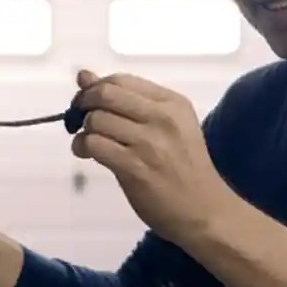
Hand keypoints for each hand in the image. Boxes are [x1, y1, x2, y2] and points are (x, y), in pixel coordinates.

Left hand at [71, 70, 231, 243]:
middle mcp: (163, 117)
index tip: (88, 103)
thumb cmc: (184, 168)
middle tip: (81, 119)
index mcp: (172, 103)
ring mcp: (149, 142)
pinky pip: (95, 145)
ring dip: (83, 130)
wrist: (205, 210)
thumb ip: (127, 101)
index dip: (96, 88)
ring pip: (97, 119)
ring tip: (89, 142)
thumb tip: (83, 75)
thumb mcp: (167, 126)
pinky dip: (82, 147)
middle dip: (84, 103)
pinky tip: (88, 154)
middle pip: (106, 94)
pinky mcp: (135, 167)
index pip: (122, 80)